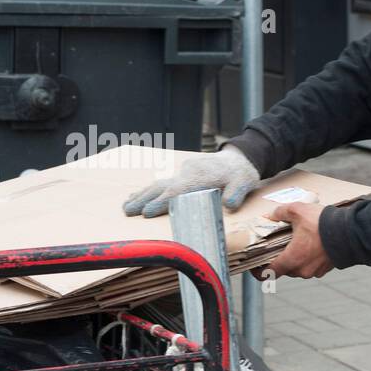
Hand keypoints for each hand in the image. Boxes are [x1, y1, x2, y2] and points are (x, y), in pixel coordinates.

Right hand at [122, 144, 260, 216]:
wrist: (239, 158)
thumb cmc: (241, 174)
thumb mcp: (245, 183)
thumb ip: (237, 193)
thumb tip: (229, 204)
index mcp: (201, 176)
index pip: (177, 191)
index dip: (162, 202)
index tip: (147, 212)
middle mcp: (188, 172)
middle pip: (162, 187)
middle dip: (144, 200)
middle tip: (127, 211)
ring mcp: (183, 172)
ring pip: (158, 184)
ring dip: (141, 196)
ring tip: (125, 206)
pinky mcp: (182, 174)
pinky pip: (162, 183)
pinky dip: (148, 191)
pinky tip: (135, 196)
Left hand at [253, 202, 332, 279]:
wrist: (352, 232)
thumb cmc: (323, 224)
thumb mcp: (298, 211)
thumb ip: (280, 212)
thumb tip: (270, 215)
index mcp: (292, 260)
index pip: (268, 274)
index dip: (258, 271)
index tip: (255, 266)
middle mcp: (302, 270)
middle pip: (283, 269)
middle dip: (279, 258)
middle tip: (276, 246)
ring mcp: (315, 271)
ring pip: (297, 267)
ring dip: (294, 257)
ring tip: (296, 242)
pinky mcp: (325, 269)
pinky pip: (310, 266)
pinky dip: (307, 258)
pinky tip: (310, 244)